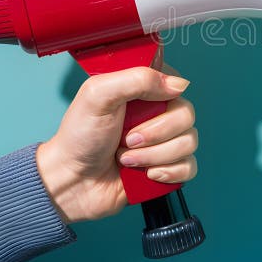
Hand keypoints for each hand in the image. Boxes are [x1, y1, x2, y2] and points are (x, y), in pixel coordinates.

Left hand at [36, 67, 197, 223]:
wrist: (72, 182)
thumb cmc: (79, 137)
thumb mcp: (98, 95)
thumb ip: (137, 79)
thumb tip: (177, 84)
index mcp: (143, 90)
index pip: (176, 83)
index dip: (164, 97)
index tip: (140, 108)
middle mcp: (158, 113)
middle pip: (186, 115)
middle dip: (155, 134)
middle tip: (127, 139)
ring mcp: (165, 141)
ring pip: (189, 142)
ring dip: (154, 156)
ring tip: (127, 159)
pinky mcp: (169, 166)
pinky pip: (190, 166)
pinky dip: (167, 172)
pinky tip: (146, 174)